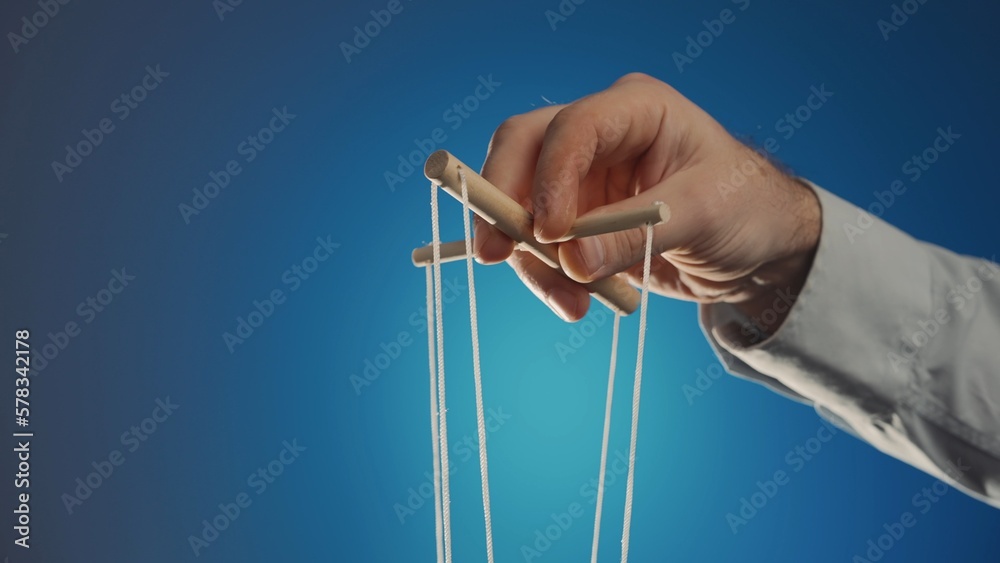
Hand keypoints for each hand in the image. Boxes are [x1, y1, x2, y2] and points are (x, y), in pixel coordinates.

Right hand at [474, 73, 820, 329]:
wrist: (759, 251)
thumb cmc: (748, 209)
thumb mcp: (701, 216)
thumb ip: (634, 233)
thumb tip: (570, 260)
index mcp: (635, 110)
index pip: (572, 127)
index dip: (549, 175)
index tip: (550, 232)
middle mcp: (599, 137)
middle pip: (523, 150)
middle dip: (504, 203)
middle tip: (493, 253)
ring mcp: (582, 180)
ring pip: (522, 206)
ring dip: (532, 257)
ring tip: (567, 302)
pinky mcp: (576, 223)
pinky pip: (540, 247)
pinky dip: (548, 278)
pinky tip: (575, 304)